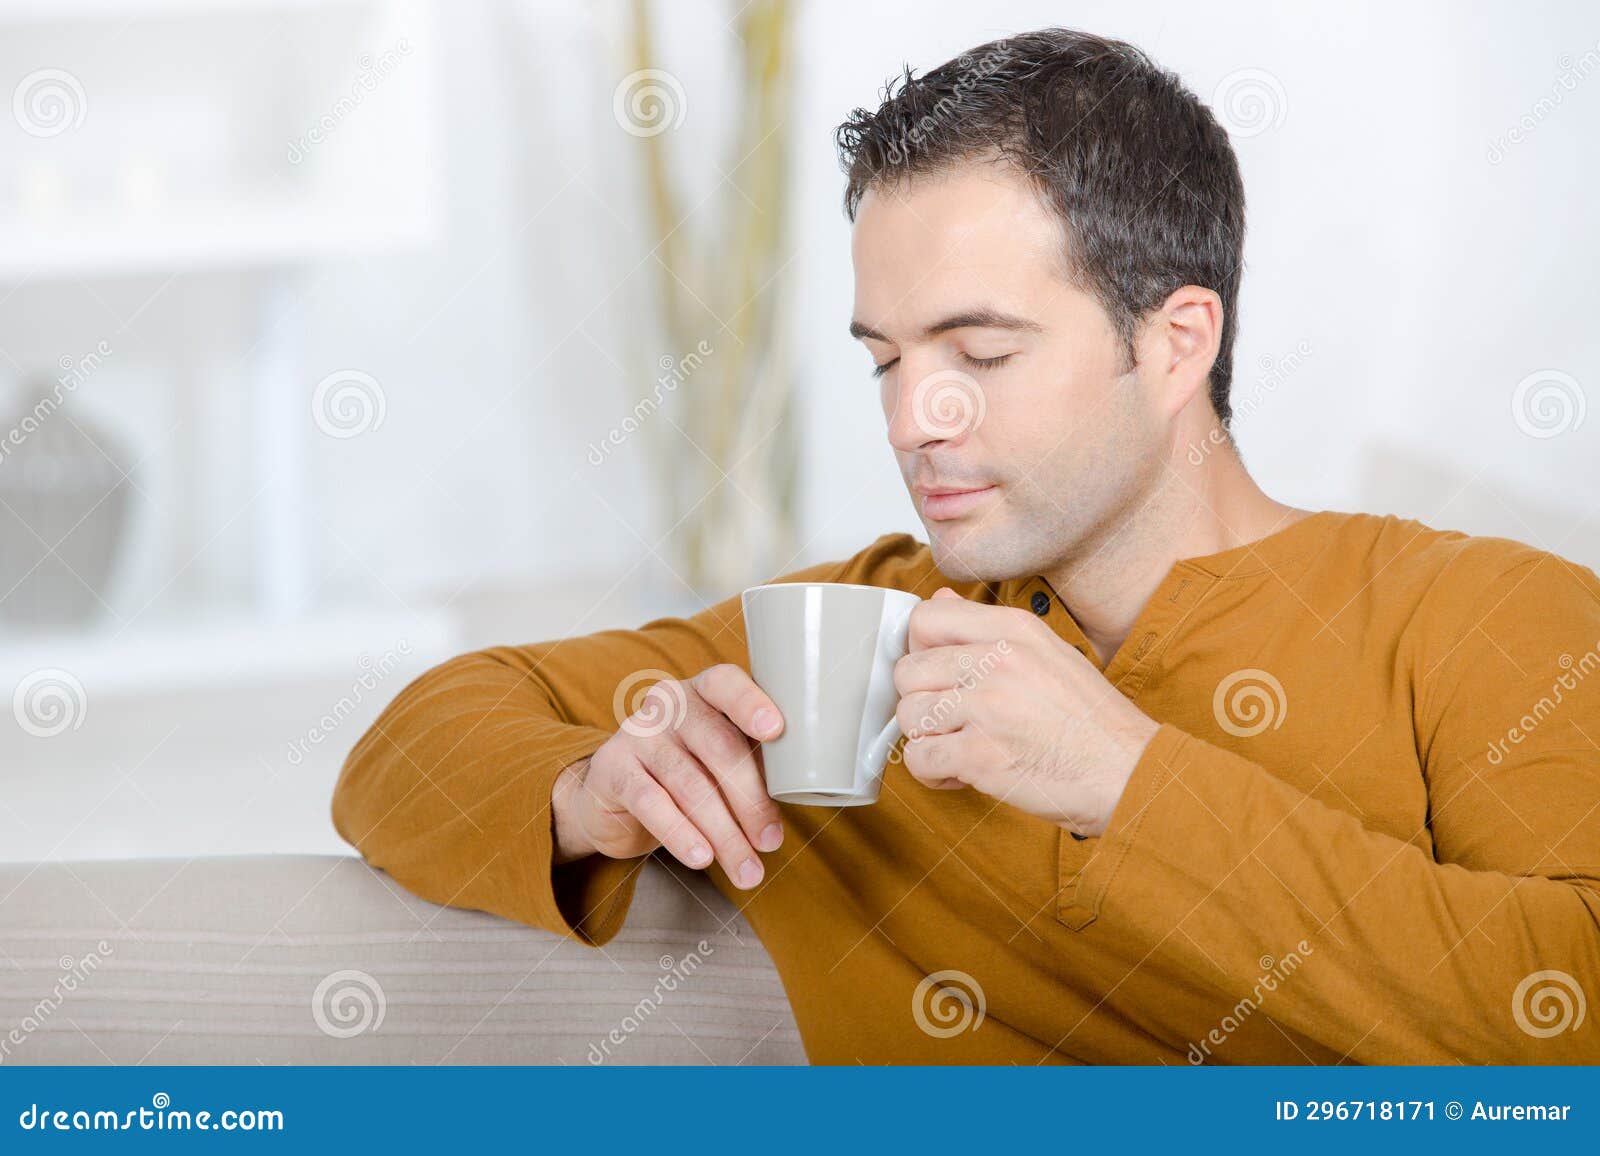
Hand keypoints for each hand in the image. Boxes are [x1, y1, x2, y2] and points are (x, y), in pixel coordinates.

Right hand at [551, 664, 784, 888]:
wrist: (614, 794)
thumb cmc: (688, 770)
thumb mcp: (721, 757)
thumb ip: (754, 761)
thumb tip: (798, 794)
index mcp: (705, 690)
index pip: (727, 683)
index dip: (751, 704)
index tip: (775, 730)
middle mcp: (670, 703)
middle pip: (718, 745)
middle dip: (750, 800)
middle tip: (770, 841)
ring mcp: (637, 732)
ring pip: (690, 784)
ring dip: (724, 833)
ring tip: (746, 869)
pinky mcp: (613, 769)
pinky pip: (651, 803)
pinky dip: (680, 834)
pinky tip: (702, 858)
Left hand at [893, 588, 1158, 836]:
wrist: (1131, 774)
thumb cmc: (1092, 721)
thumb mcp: (1049, 653)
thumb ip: (988, 628)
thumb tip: (940, 599)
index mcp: (1014, 630)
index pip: (926, 618)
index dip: (919, 650)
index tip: (938, 676)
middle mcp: (997, 660)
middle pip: (907, 671)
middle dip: (921, 701)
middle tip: (952, 722)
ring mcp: (987, 707)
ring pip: (908, 715)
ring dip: (928, 739)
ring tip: (962, 749)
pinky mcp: (980, 754)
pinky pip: (919, 758)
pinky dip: (933, 773)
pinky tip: (963, 774)